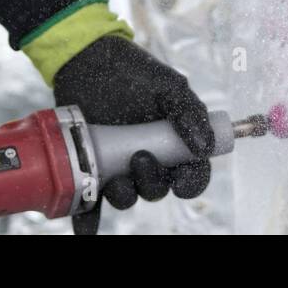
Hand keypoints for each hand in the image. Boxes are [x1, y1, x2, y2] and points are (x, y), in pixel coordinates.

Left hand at [53, 36, 212, 233]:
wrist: (86, 57)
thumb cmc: (132, 69)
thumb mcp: (167, 86)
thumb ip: (189, 112)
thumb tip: (204, 146)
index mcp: (173, 141)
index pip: (191, 173)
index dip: (191, 183)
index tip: (182, 180)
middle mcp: (149, 156)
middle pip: (159, 188)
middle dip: (152, 183)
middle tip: (139, 158)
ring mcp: (119, 164)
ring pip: (129, 196)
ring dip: (125, 196)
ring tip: (113, 179)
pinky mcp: (91, 167)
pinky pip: (91, 202)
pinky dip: (88, 219)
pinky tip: (84, 230)